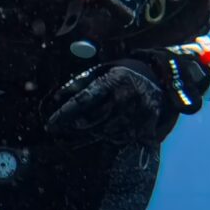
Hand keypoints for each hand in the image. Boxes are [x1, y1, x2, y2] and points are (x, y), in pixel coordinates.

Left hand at [45, 58, 173, 143]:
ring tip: (93, 126)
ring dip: (95, 132)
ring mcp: (136, 113)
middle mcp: (124, 98)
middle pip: (93, 121)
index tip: (50, 125)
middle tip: (71, 127)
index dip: (64, 115)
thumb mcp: (102, 71)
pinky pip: (122, 139)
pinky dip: (112, 137)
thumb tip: (58, 96)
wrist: (160, 77)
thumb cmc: (124, 74)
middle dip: (78, 127)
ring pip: (106, 133)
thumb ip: (80, 82)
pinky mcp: (146, 125)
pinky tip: (110, 129)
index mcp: (111, 82)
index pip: (82, 101)